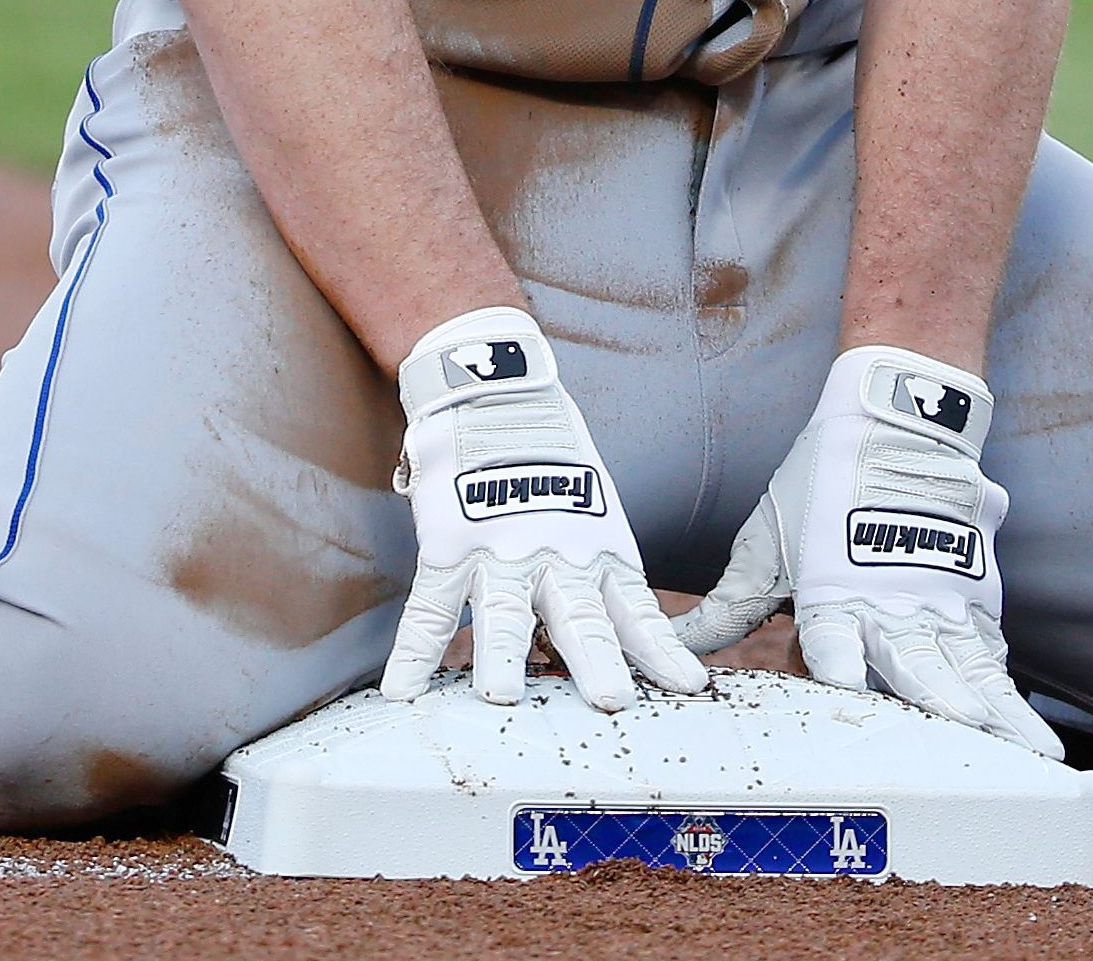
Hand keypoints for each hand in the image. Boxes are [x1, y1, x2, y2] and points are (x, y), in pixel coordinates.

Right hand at [379, 305, 707, 712]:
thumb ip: (595, 566)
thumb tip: (601, 634)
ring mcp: (501, 553)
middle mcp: (558, 557)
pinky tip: (401, 689)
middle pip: (581, 619)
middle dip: (598, 663)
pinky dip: (414, 651)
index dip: (663, 652)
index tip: (690, 689)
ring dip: (502, 656)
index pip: (638, 612)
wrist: (500, 391)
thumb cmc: (552, 457)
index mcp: (601, 550)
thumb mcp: (594, 507)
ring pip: (504, 613)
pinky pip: (431, 607)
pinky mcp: (450, 545)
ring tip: (501, 696)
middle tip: (614, 702)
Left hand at [673, 345, 1060, 754]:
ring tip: (1029, 753)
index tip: (843, 684)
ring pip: (969, 666)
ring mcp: (939, 600)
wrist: (893, 419)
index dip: (838, 661)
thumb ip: (729, 607)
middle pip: (916, 657)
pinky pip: (989, 653)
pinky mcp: (972, 594)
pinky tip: (1030, 731)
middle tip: (963, 726)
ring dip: (996, 710)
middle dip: (937, 692)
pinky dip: (1007, 691)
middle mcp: (890, 602)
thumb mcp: (768, 541)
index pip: (834, 635)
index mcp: (832, 589)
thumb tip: (674, 645)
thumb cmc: (822, 483)